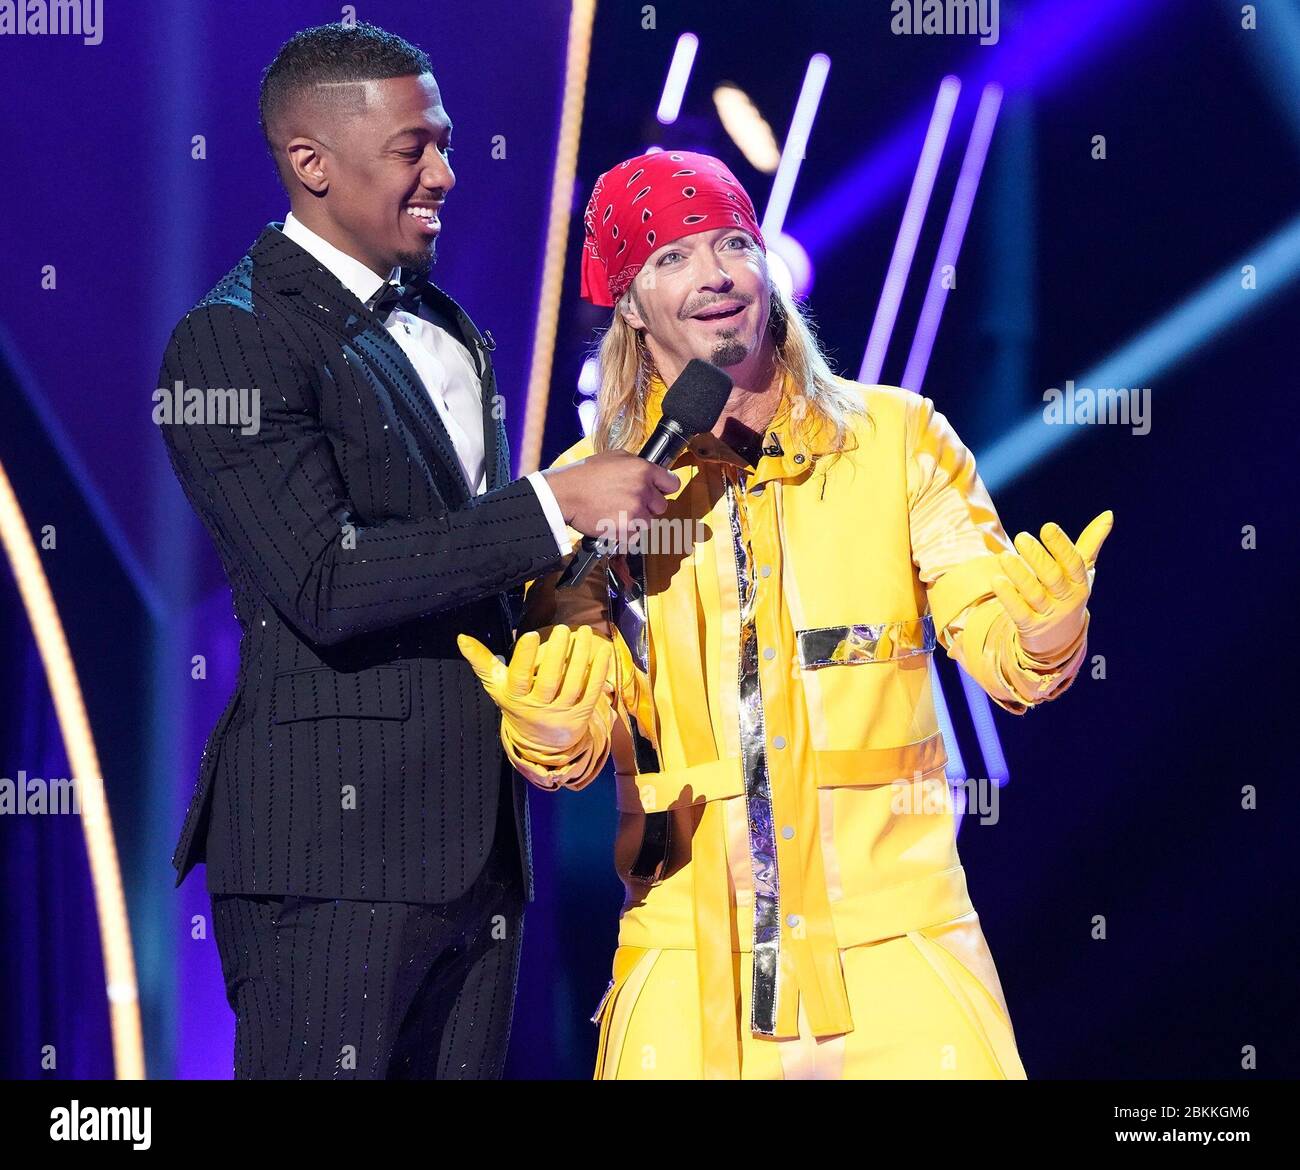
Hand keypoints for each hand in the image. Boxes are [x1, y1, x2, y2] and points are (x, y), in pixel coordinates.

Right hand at [457, 624, 613, 754]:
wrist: (540, 743)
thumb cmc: (517, 703)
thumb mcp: (497, 686)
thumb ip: (482, 661)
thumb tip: (460, 638)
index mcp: (516, 697)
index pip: (520, 677)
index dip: (524, 656)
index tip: (531, 634)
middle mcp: (539, 707)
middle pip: (549, 680)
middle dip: (557, 653)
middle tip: (563, 628)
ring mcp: (562, 712)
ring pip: (574, 684)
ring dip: (581, 657)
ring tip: (584, 633)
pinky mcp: (581, 714)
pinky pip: (592, 691)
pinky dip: (599, 671)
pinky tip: (602, 650)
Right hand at [541, 451, 681, 540]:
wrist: (566, 494)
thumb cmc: (585, 475)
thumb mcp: (615, 457)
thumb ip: (637, 465)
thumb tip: (650, 472)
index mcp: (643, 469)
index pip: (672, 483)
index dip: (664, 488)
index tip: (658, 491)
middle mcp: (643, 489)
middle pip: (662, 506)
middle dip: (649, 506)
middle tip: (629, 503)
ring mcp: (636, 509)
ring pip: (649, 521)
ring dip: (637, 520)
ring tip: (617, 512)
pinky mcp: (628, 527)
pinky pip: (636, 534)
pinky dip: (626, 532)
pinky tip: (612, 521)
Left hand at [991, 511, 1112, 660]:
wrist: (1059, 640)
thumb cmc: (1069, 594)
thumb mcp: (1083, 571)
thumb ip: (1091, 542)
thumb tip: (1108, 513)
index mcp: (1080, 582)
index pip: (1074, 563)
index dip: (1061, 546)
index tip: (1047, 527)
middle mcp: (1066, 598)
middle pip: (1052, 577)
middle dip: (1038, 557)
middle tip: (1021, 537)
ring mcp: (1048, 614)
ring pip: (1033, 594)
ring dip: (1019, 575)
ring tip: (1004, 556)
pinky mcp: (1030, 627)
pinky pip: (1018, 612)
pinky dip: (1008, 596)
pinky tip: (996, 580)